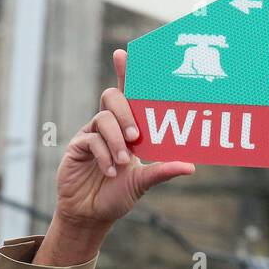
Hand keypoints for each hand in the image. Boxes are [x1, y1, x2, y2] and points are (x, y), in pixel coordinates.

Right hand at [38, 49, 195, 265]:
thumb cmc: (117, 195)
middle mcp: (110, 126)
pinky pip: (90, 139)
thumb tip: (191, 166)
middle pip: (113, 98)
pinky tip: (110, 170)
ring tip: (123, 163)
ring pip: (102, 118)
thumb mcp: (144, 182)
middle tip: (136, 137)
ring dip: (116, 140)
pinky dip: (103, 154)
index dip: (126, 73)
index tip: (124, 54)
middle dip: (126, 114)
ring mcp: (91, 134)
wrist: (92, 214)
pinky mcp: (77, 146)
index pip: (128, 95)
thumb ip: (163, 171)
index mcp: (128, 129)